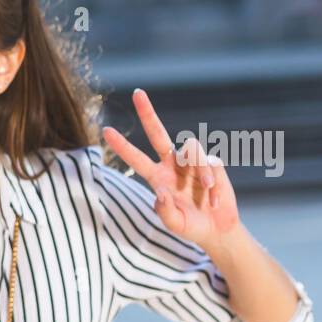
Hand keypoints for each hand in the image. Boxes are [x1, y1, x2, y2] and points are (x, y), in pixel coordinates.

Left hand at [102, 88, 240, 253]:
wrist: (216, 229)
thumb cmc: (191, 226)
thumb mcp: (174, 224)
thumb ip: (165, 211)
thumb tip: (161, 193)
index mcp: (157, 178)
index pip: (136, 158)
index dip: (122, 145)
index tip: (106, 130)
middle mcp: (172, 165)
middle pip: (158, 133)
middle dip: (147, 113)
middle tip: (136, 93)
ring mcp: (192, 162)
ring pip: (192, 148)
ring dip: (201, 172)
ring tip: (207, 192)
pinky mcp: (212, 163)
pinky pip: (212, 164)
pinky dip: (214, 183)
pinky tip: (214, 199)